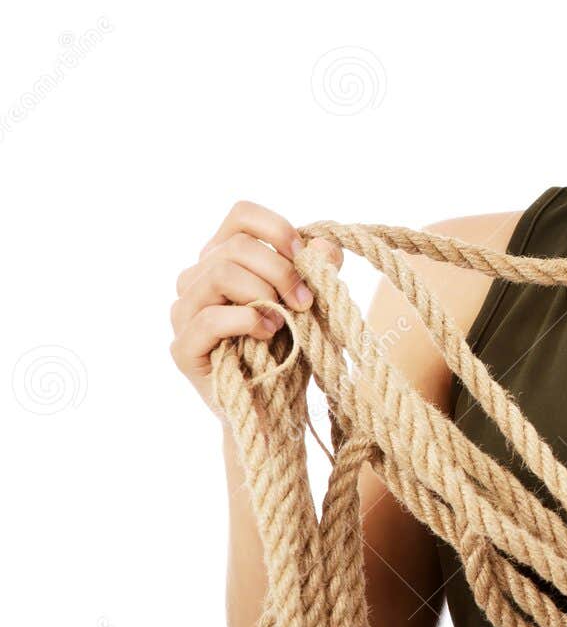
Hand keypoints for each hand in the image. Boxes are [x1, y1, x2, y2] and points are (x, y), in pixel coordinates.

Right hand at [169, 200, 342, 416]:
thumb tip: (324, 244)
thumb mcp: (314, 303)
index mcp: (224, 258)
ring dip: (265, 293)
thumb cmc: (292, 349)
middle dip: (281, 270)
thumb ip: (319, 270)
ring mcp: (183, 313)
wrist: (277, 409)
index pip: (241, 216)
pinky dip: (247, 320)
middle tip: (307, 300)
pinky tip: (269, 332)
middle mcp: (196, 279)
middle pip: (234, 247)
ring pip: (219, 275)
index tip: (306, 255)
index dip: (276, 228)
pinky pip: (210, 319)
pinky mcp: (182, 348)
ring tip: (287, 320)